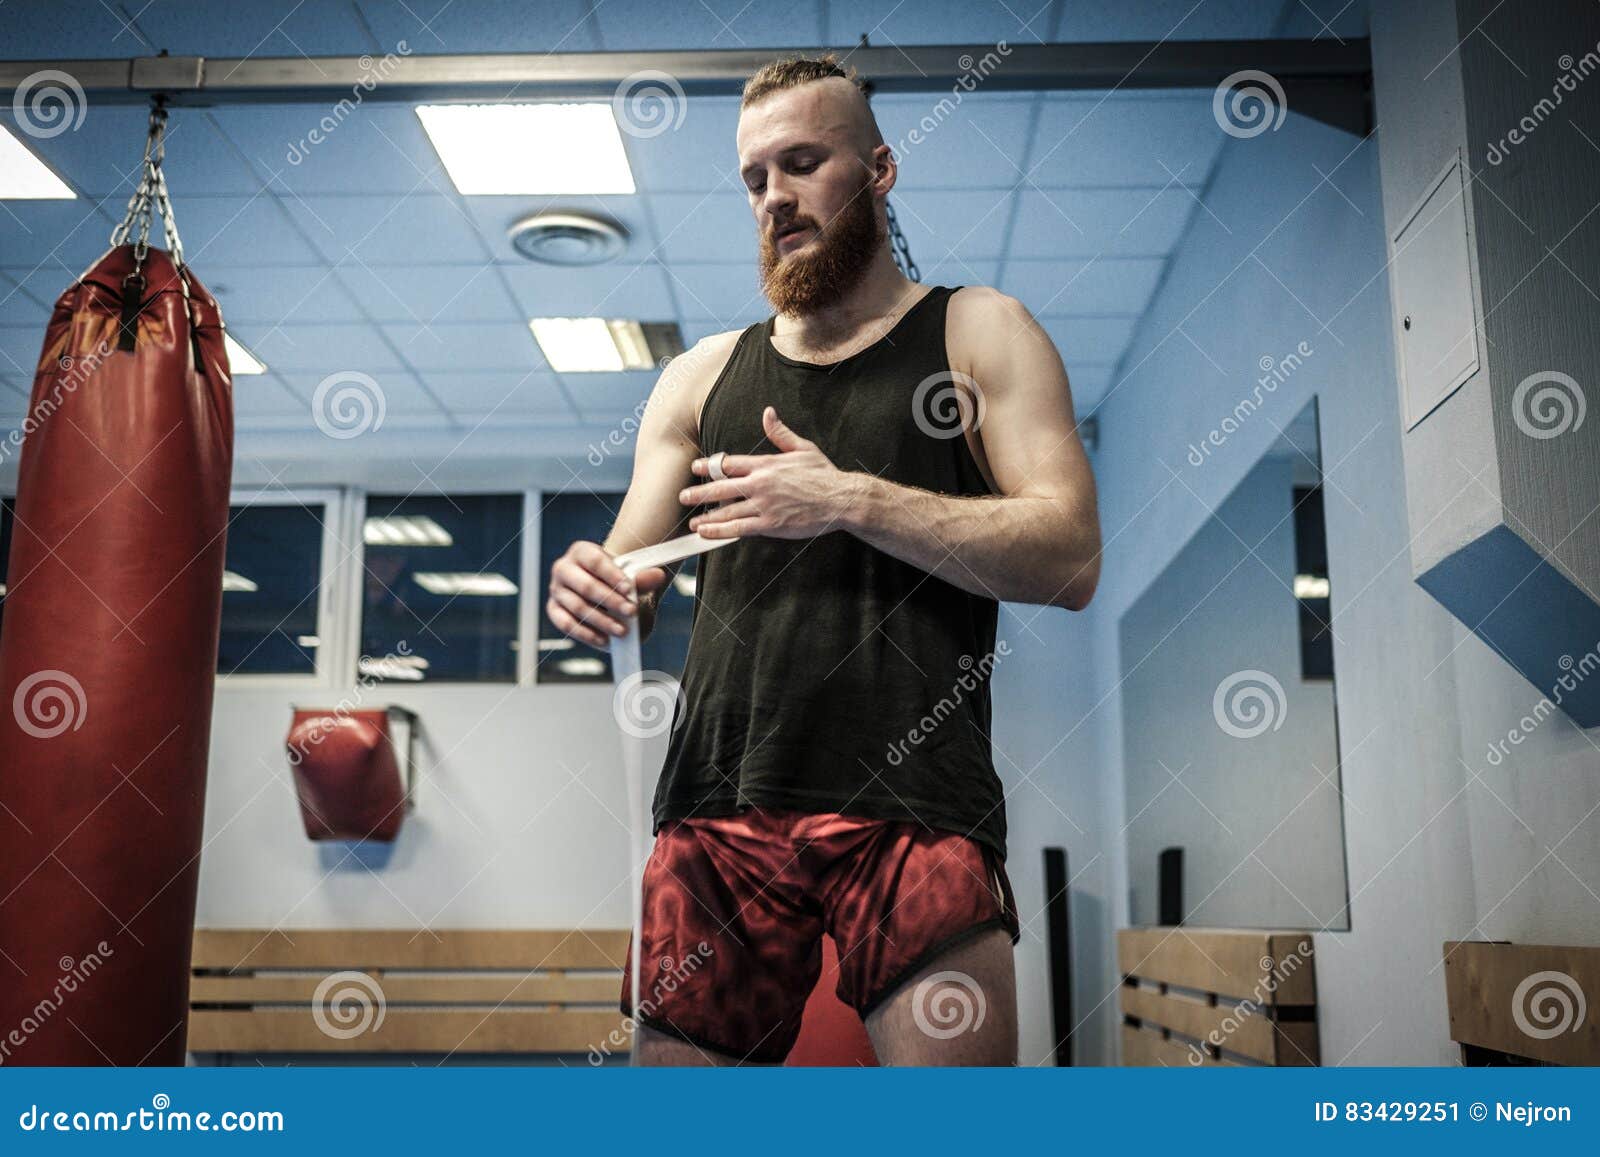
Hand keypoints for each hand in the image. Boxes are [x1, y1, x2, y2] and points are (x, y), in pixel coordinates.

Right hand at [546, 540, 667, 648]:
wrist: (602, 589)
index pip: (595, 562)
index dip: (612, 576)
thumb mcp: (628, 576)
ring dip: (602, 621)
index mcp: (580, 551)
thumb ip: (641, 576)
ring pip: (577, 607)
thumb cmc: (614, 580)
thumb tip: (658, 576)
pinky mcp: (553, 610)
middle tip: (631, 612)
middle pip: (585, 586)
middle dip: (610, 601)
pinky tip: (604, 639)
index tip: (629, 589)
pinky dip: (586, 633)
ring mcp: (556, 590)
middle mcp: (563, 568)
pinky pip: (566, 623)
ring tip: (621, 630)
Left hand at [681, 407, 860, 540]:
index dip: (710, 465)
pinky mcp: (770, 523)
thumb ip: (780, 433)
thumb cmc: (824, 475)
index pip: (730, 463)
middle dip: (699, 492)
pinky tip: (707, 533)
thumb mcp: (803, 448)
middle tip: (683, 496)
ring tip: (693, 521)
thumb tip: (768, 413)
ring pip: (727, 510)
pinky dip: (720, 531)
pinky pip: (739, 528)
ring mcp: (764, 504)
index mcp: (766, 464)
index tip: (697, 467)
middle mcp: (760, 483)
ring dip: (707, 516)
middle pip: (721, 487)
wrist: (841, 499)